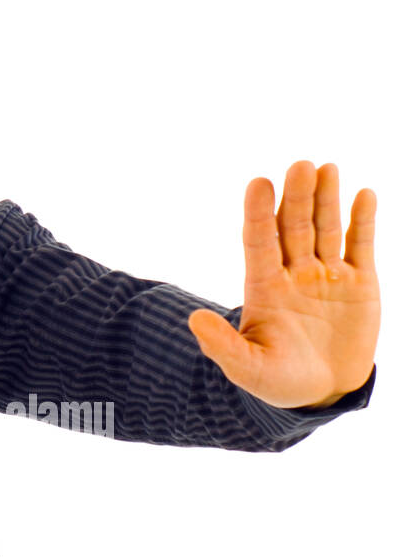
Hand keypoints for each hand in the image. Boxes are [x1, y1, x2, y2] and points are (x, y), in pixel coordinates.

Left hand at [187, 161, 378, 408]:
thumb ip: (223, 345)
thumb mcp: (247, 368)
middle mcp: (293, 273)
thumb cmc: (278, 379)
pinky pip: (361, 245)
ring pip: (326, 228)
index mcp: (264, 286)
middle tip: (300, 165)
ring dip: (327, 198)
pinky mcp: (360, 283)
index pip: (259, 241)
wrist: (321, 392)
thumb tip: (192, 320)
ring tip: (326, 168)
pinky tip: (364, 194)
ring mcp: (327, 275)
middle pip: (293, 227)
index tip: (258, 183)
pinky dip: (363, 220)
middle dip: (297, 197)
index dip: (259, 213)